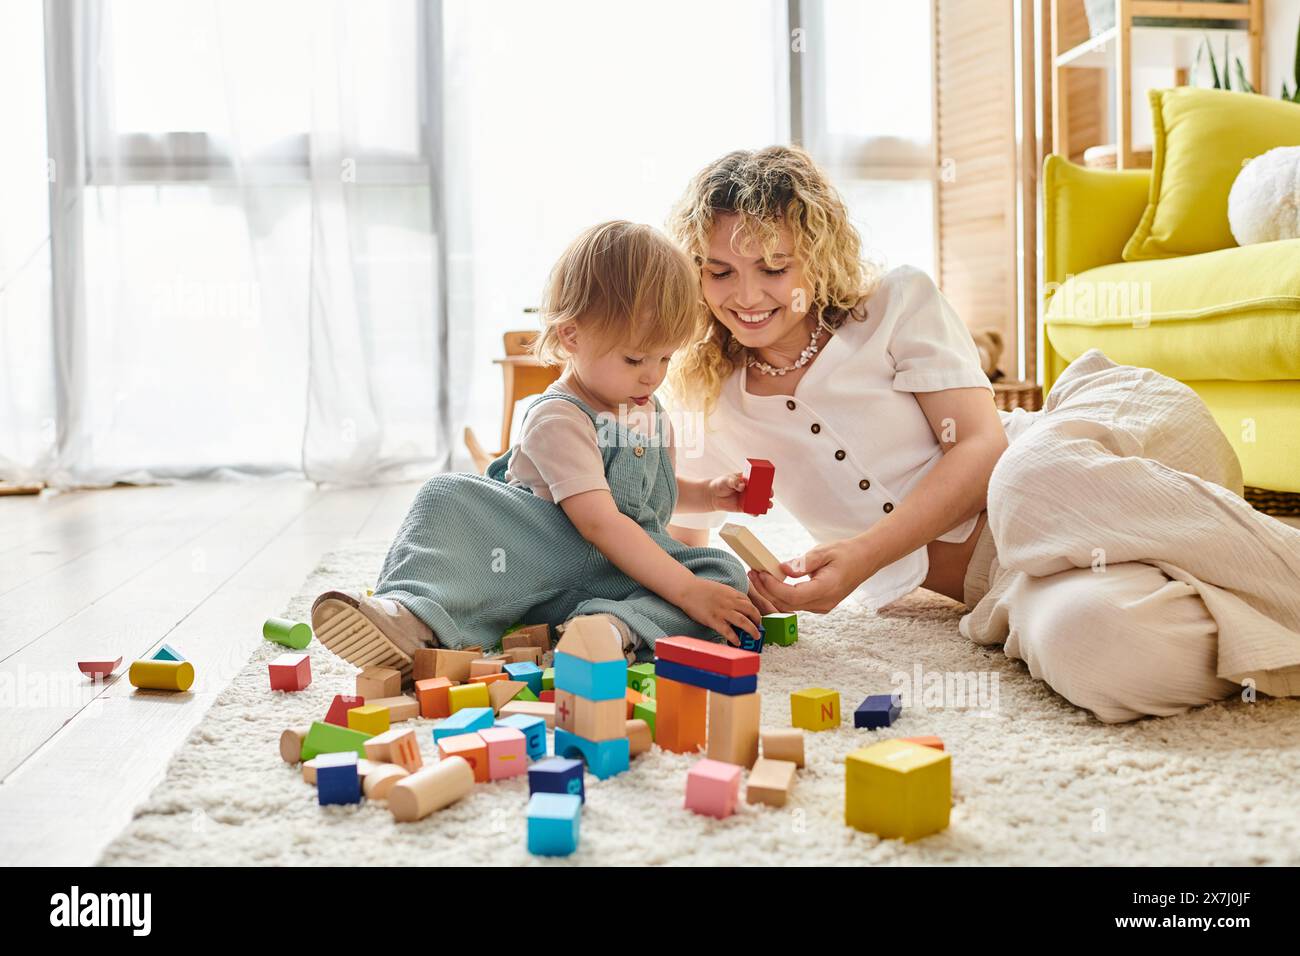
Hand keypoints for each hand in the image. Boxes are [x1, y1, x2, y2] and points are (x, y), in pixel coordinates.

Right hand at [676, 578, 763, 644]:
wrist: (686, 589)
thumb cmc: (701, 589)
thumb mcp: (720, 589)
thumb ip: (730, 597)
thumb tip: (738, 607)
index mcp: (732, 593)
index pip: (749, 602)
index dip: (755, 611)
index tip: (757, 618)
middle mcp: (730, 601)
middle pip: (750, 611)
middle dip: (758, 621)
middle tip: (759, 628)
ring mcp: (722, 611)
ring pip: (743, 621)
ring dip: (752, 630)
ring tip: (755, 637)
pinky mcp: (713, 620)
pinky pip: (728, 631)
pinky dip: (735, 637)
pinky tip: (738, 642)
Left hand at [708, 472, 768, 512]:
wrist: (712, 495)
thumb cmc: (720, 484)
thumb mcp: (727, 480)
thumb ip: (734, 482)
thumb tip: (741, 485)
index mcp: (747, 480)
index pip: (758, 480)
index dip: (765, 482)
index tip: (768, 484)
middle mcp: (749, 490)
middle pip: (761, 492)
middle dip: (768, 493)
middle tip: (770, 495)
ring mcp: (747, 499)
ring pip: (758, 502)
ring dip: (765, 504)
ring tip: (768, 505)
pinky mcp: (743, 508)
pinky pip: (751, 510)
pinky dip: (755, 512)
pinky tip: (757, 513)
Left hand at [747, 537, 873, 613]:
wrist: (865, 559)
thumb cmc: (846, 552)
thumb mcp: (824, 551)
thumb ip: (803, 563)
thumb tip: (782, 569)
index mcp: (826, 589)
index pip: (791, 595)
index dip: (772, 587)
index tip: (761, 572)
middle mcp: (823, 603)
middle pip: (786, 604)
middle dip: (766, 590)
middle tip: (753, 573)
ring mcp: (821, 606)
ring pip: (789, 606)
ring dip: (771, 593)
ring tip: (758, 576)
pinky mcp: (819, 604)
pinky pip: (795, 604)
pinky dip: (780, 594)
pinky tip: (772, 581)